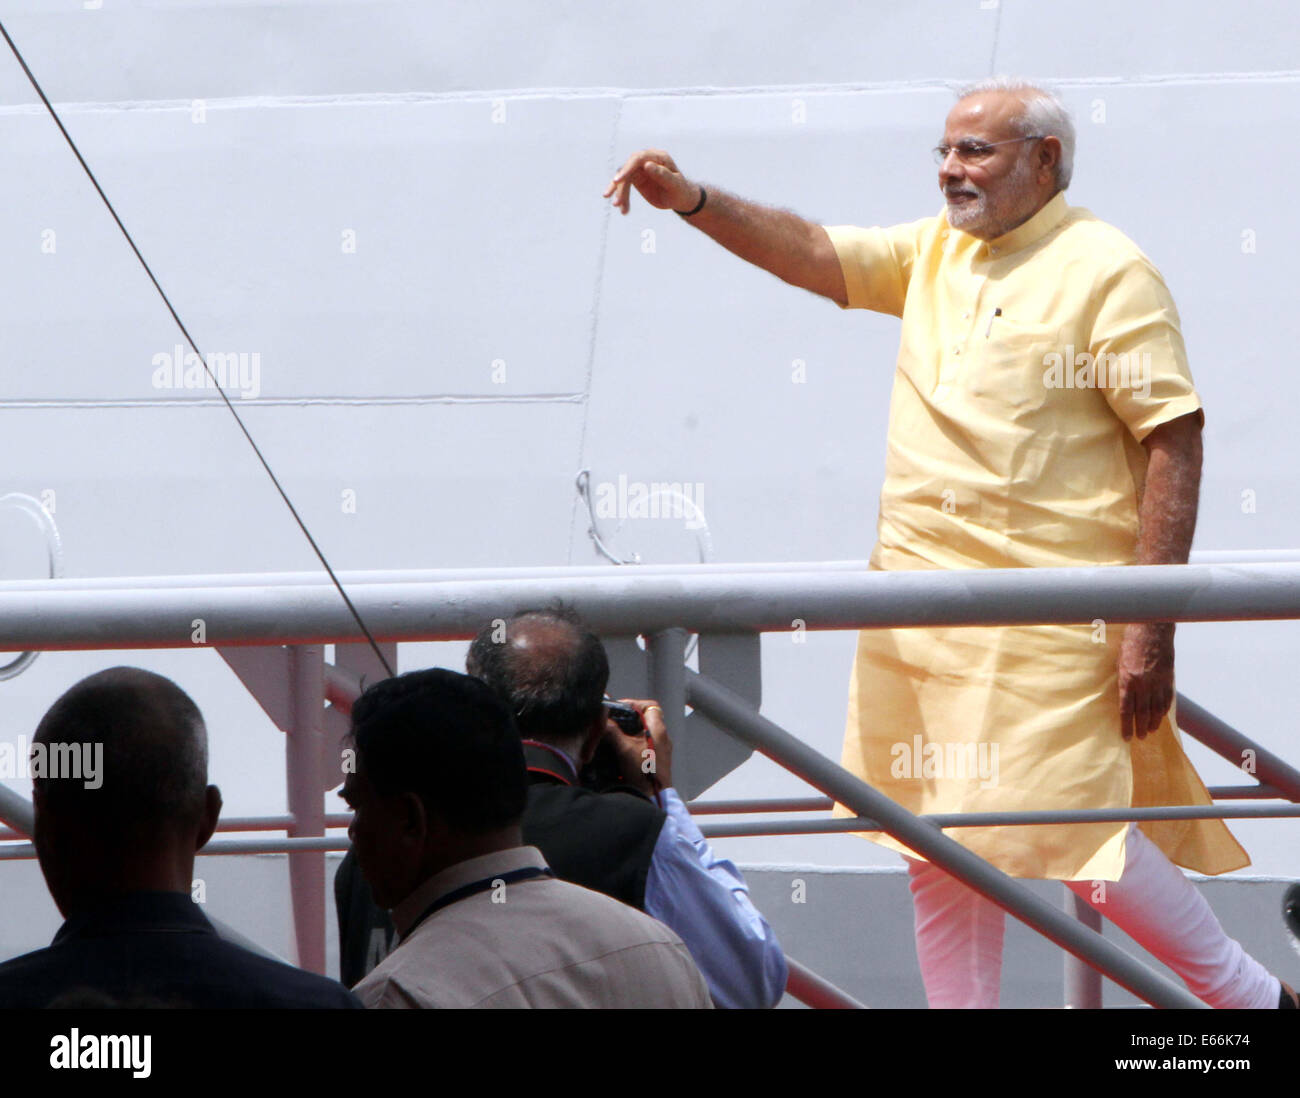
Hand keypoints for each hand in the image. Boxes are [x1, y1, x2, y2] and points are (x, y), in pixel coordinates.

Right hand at [603, 149, 699, 215]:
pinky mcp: (636, 178)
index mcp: (658, 157)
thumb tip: (647, 165)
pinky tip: (623, 209)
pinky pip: (624, 186)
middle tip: (616, 202)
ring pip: (623, 179)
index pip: (638, 159)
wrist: (680, 199)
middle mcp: (647, 160)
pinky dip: (622, 197)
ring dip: (619, 193)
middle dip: (620, 185)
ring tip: (618, 207)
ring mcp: (640, 169)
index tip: (618, 180)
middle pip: (628, 169)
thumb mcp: (674, 185)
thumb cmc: (680, 190)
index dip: (627, 169)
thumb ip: (662, 174)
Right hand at [603, 698, 674, 793]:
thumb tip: (603, 721)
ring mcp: (661, 749)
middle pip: (647, 719)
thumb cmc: (643, 772)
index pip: (651, 706)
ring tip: (616, 736)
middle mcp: (662, 737)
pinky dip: (634, 743)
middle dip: (630, 719)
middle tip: (616, 722)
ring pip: (645, 732)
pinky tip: (622, 750)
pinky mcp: (657, 760)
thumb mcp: (624, 749)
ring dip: (631, 732)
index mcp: (658, 730)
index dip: (635, 704)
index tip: (621, 708)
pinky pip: (645, 745)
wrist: (653, 797)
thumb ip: (612, 732)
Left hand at [1117, 623, 1174, 739]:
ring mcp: (1158, 681)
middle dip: (1141, 727)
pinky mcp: (1169, 677)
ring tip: (1151, 731)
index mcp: (1128, 680)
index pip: (1126, 709)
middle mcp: (1144, 683)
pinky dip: (1165, 709)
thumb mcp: (1120, 661)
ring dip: (1154, 721)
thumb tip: (1123, 696)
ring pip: (1157, 708)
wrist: (1151, 628)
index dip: (1126, 725)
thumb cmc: (1130, 642)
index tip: (1126, 737)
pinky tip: (1161, 716)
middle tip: (1140, 737)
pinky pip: (1167, 697)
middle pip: (1143, 712)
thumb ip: (1123, 680)